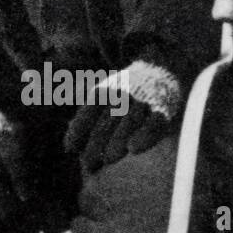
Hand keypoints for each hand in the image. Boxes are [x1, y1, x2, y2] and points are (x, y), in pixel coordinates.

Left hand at [64, 60, 181, 172]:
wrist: (160, 69)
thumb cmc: (124, 91)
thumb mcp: (103, 93)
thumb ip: (88, 115)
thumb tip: (70, 146)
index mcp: (105, 91)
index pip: (88, 112)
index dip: (78, 130)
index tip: (70, 148)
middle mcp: (123, 94)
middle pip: (107, 121)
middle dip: (95, 143)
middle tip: (88, 163)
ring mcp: (143, 102)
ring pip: (129, 123)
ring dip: (117, 141)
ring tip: (107, 159)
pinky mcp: (162, 110)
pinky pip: (153, 124)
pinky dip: (144, 136)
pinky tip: (134, 149)